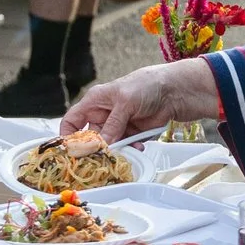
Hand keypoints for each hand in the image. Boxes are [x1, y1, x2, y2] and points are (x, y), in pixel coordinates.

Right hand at [62, 59, 215, 138]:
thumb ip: (112, 124)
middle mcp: (104, 114)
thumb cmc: (147, 85)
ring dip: (116, 151)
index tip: (71, 153)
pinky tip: (140, 146)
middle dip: (95, 149)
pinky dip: (131, 150)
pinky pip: (125, 147)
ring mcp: (118, 125)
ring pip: (108, 146)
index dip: (68, 136)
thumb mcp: (125, 102)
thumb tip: (101, 145)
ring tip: (126, 151)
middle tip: (101, 159)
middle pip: (90, 138)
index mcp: (95, 102)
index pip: (72, 121)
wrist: (176, 90)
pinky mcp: (132, 133)